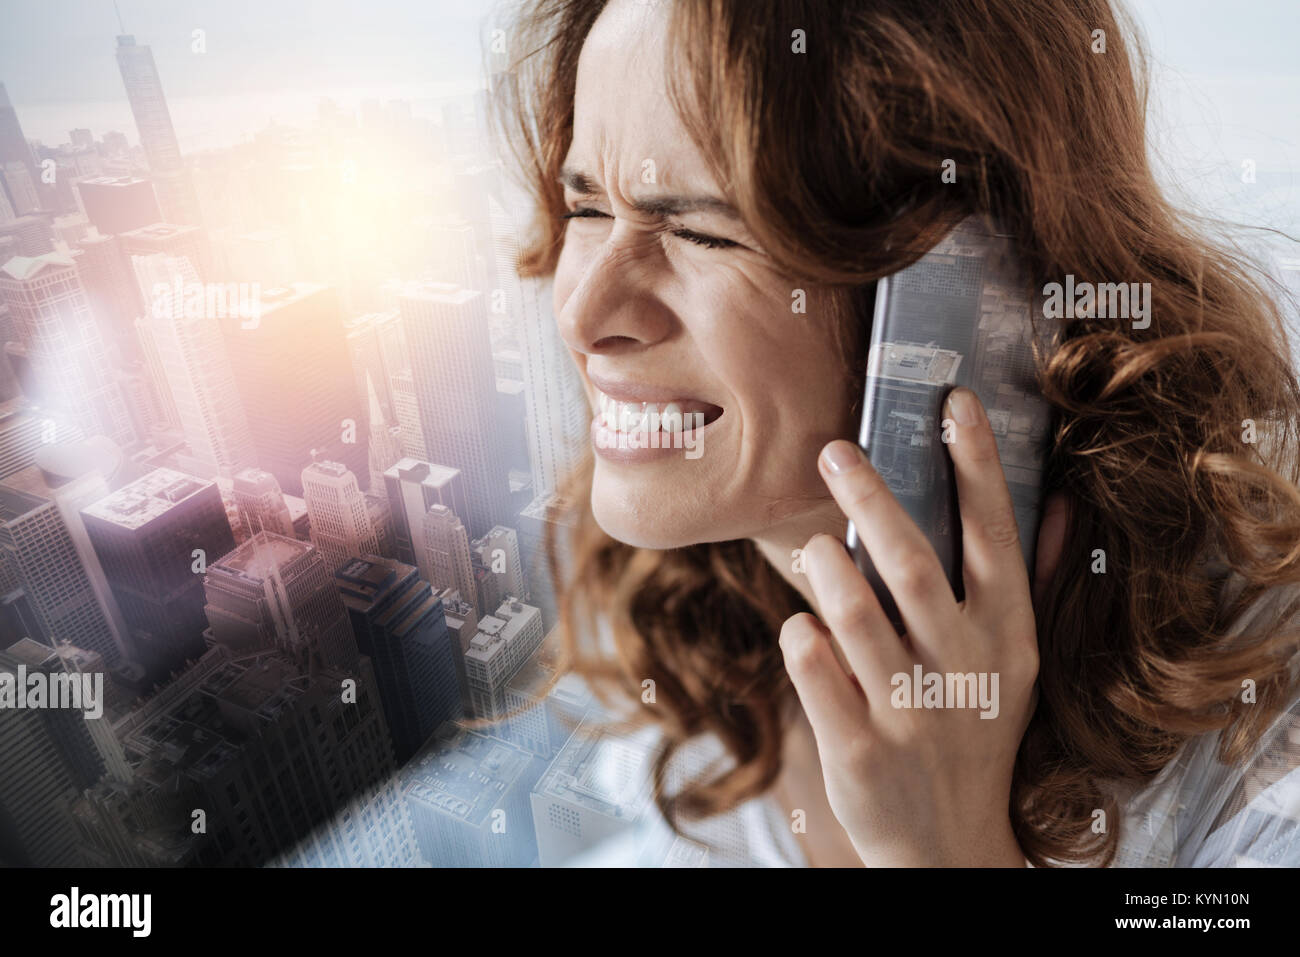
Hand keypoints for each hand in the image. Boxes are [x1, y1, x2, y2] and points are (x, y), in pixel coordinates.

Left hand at [779, 386, 1068, 866]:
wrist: (948, 844)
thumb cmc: (976, 731)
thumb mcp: (1015, 664)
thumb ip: (1028, 581)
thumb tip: (1060, 500)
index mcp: (1006, 638)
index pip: (994, 538)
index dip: (975, 467)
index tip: (953, 405)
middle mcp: (963, 669)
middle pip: (912, 566)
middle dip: (873, 498)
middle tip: (836, 451)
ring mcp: (910, 713)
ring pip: (855, 615)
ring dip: (825, 568)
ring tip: (812, 544)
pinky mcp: (858, 749)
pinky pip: (815, 670)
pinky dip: (802, 637)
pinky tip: (802, 624)